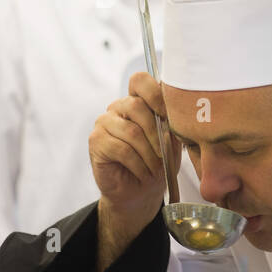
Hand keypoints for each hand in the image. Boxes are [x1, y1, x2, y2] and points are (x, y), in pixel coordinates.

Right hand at [89, 71, 179, 224]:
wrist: (140, 191)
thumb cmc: (158, 164)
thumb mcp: (172, 142)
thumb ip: (173, 124)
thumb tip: (176, 115)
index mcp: (139, 101)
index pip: (140, 81)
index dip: (156, 94)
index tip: (169, 115)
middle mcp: (119, 107)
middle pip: (136, 106)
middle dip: (156, 134)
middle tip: (164, 155)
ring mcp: (104, 122)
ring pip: (131, 131)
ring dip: (149, 154)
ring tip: (155, 169)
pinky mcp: (96, 140)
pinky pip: (121, 148)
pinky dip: (138, 164)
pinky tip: (143, 173)